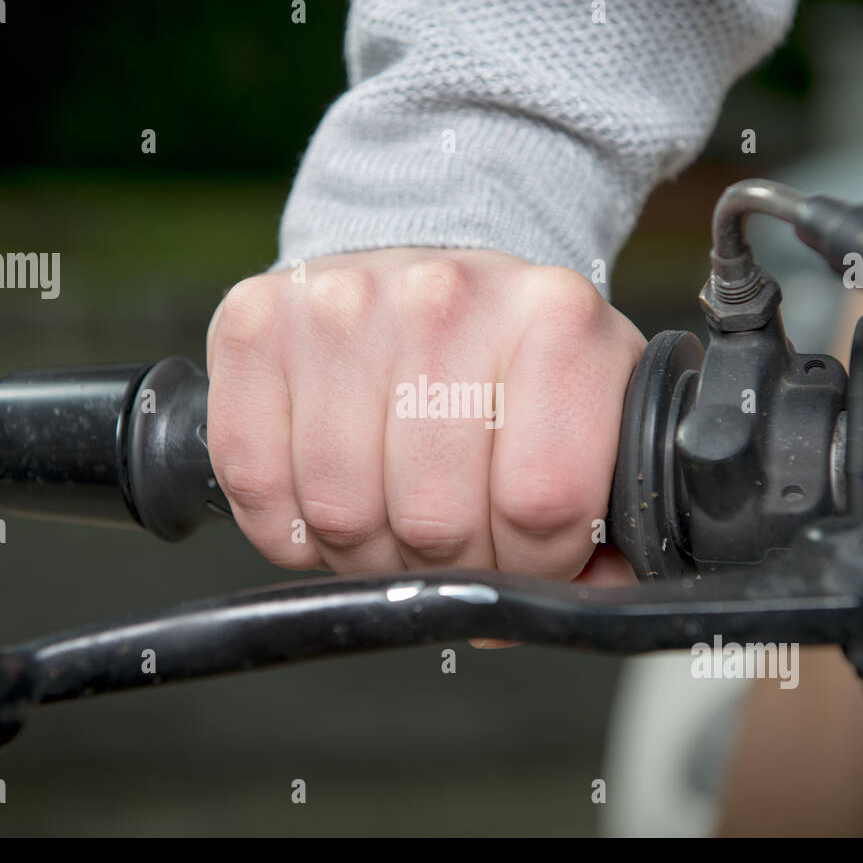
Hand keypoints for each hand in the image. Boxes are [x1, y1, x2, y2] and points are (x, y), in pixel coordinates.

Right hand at [205, 248, 643, 608]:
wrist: (426, 263)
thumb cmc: (510, 355)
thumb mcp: (595, 412)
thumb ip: (609, 516)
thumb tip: (579, 599)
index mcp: (555, 320)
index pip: (541, 505)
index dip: (533, 565)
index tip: (527, 550)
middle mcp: (444, 297)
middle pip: (434, 523)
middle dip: (446, 568)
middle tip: (452, 543)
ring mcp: (340, 305)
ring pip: (340, 515)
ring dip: (366, 554)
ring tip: (391, 519)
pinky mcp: (255, 321)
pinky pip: (254, 482)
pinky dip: (287, 527)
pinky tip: (323, 501)